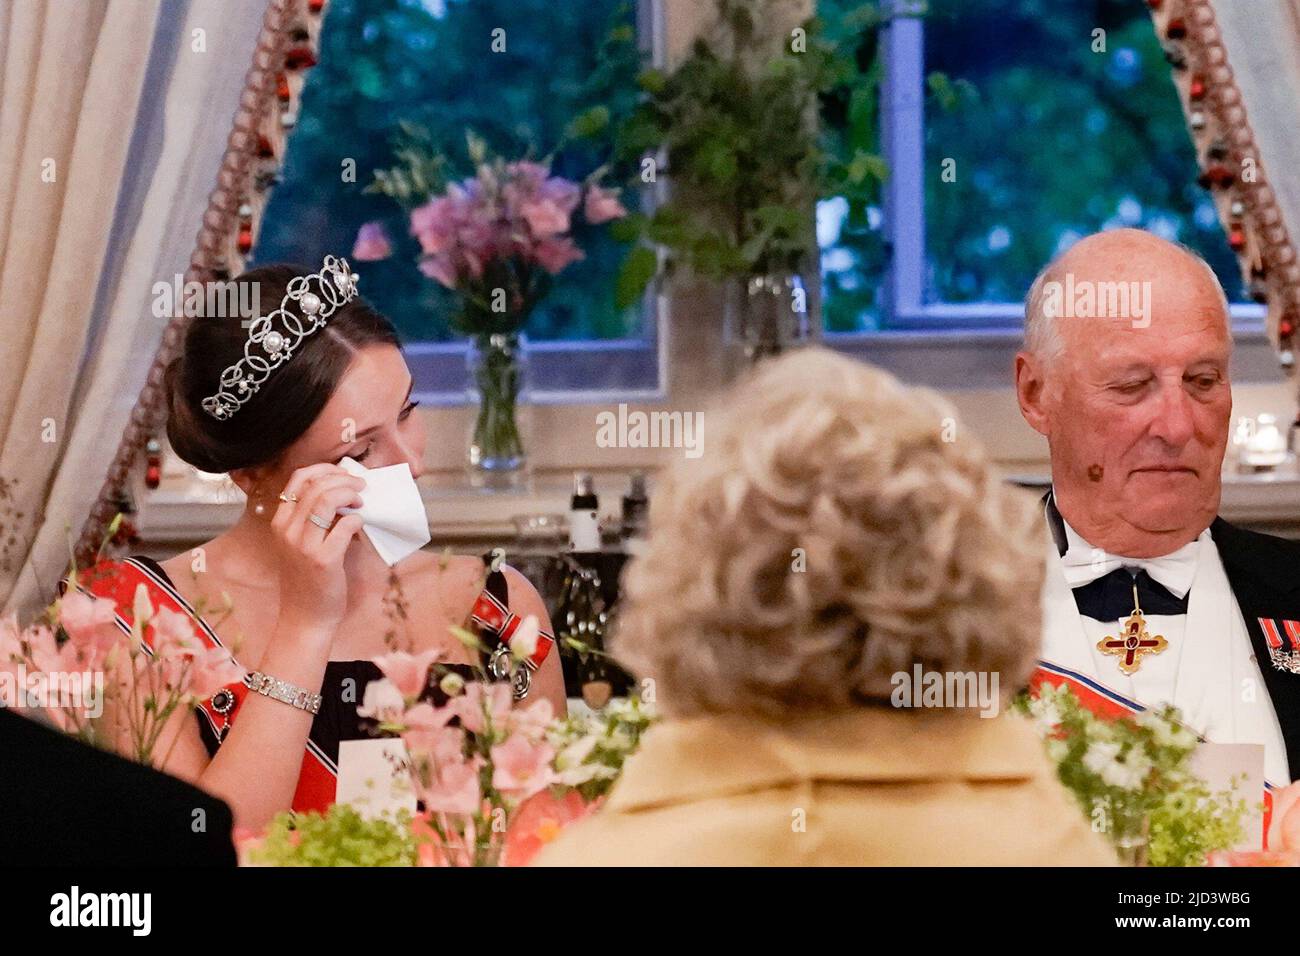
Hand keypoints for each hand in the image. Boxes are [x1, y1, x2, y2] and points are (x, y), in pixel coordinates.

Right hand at [267, 463, 366, 630]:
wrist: (305, 617)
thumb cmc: (308, 579)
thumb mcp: (302, 543)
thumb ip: (314, 519)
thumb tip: (343, 493)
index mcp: (280, 522)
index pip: (298, 479)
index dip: (324, 470)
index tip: (343, 474)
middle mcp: (287, 530)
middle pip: (316, 486)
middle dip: (343, 479)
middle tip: (360, 486)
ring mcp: (302, 545)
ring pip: (326, 500)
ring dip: (350, 494)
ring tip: (362, 500)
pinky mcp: (322, 560)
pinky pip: (344, 526)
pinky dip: (356, 519)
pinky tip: (360, 524)